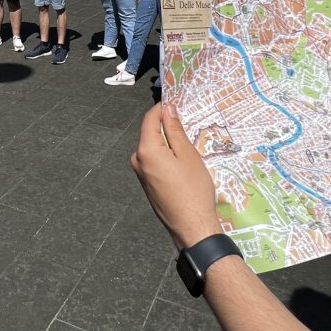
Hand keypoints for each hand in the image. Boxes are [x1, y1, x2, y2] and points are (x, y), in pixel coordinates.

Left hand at [130, 104, 221, 249]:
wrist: (192, 227)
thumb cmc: (193, 189)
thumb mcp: (188, 155)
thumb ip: (174, 130)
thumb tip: (167, 109)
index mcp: (145, 150)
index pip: (150, 119)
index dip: (163, 109)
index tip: (177, 103)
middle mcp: (137, 160)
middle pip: (150, 134)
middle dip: (167, 128)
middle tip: (188, 127)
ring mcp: (140, 174)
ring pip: (153, 149)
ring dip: (168, 144)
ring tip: (189, 150)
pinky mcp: (147, 184)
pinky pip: (155, 162)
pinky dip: (167, 158)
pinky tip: (183, 166)